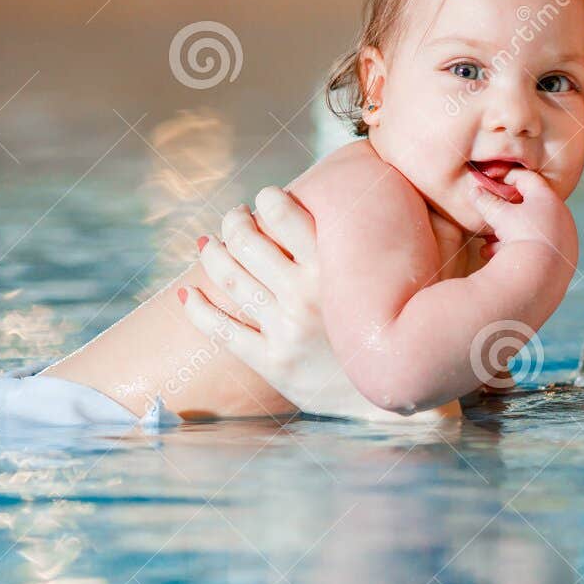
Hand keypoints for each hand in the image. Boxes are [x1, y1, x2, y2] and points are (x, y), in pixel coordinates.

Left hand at [180, 187, 398, 418]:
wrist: (396, 390)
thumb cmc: (392, 325)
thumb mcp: (388, 280)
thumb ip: (365, 246)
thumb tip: (365, 193)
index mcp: (335, 271)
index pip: (287, 216)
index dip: (269, 199)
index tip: (267, 197)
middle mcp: (307, 297)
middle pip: (248, 243)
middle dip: (234, 221)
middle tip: (234, 217)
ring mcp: (287, 331)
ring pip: (230, 279)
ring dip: (212, 254)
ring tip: (209, 244)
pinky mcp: (273, 363)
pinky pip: (222, 330)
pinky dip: (196, 310)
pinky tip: (186, 295)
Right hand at [471, 169, 577, 268]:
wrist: (541, 275)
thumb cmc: (520, 236)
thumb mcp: (499, 215)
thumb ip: (486, 201)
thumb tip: (474, 192)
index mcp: (548, 199)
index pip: (528, 179)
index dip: (509, 177)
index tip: (495, 180)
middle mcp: (562, 216)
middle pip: (531, 207)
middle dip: (507, 212)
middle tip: (491, 216)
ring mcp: (565, 239)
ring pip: (532, 231)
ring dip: (508, 235)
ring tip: (488, 244)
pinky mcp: (563, 260)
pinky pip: (539, 249)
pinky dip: (519, 250)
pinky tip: (498, 258)